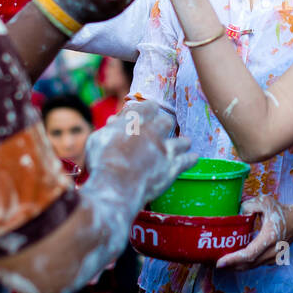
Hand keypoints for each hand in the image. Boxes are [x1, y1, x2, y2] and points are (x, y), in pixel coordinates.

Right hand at [80, 99, 196, 220]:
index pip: (148, 107)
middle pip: (167, 121)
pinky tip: (194, 157)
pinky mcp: (173, 167)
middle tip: (165, 127)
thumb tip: (114, 121)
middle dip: (166, 124)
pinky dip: (191, 158)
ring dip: (183, 142)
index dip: (149, 109)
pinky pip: (188, 160)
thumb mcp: (98, 139)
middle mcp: (153, 131)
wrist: (116, 186)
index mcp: (135, 121)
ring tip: (185, 142)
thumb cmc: (102, 163)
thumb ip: (110, 129)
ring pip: (182, 141)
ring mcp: (165, 150)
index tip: (150, 111)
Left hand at [216, 193, 292, 269]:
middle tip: (216, 263)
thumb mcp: (266, 202)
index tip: (220, 262)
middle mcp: (272, 251)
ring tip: (223, 263)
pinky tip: (236, 261)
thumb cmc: (281, 211)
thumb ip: (250, 205)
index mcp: (269, 238)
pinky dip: (245, 265)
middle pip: (248, 264)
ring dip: (237, 267)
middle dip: (231, 265)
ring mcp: (274, 257)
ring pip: (252, 266)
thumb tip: (239, 212)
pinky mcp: (273, 259)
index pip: (249, 254)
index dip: (234, 259)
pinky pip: (257, 264)